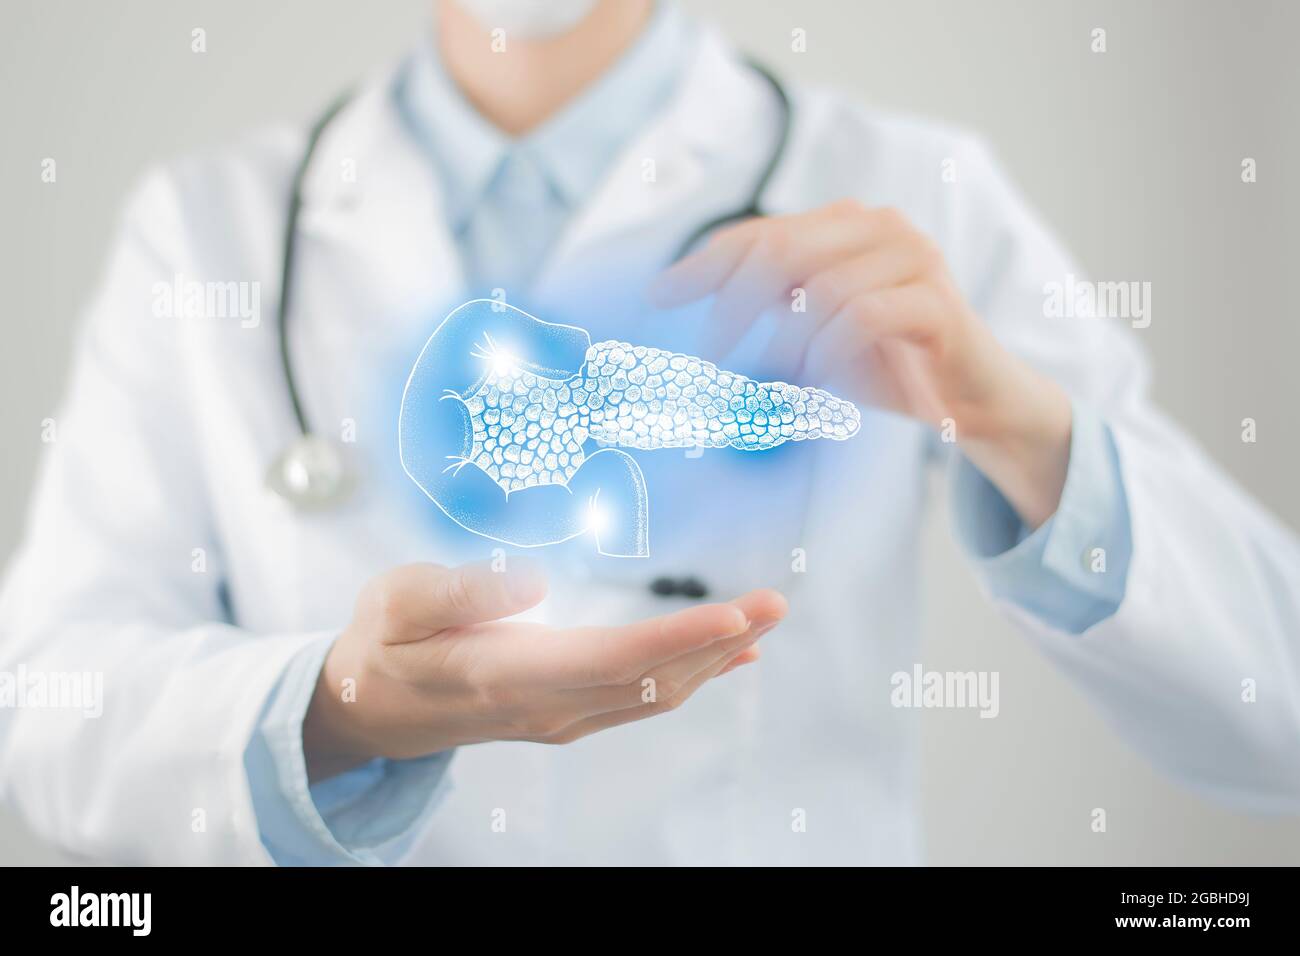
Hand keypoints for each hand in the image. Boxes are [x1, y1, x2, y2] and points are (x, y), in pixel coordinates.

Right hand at [303, 560, 785, 779]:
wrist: (368, 710)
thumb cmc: (382, 643)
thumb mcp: (395, 601)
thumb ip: (459, 592)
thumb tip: (534, 583)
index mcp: (504, 675)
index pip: (610, 661)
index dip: (677, 639)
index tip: (733, 616)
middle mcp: (545, 707)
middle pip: (650, 680)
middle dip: (719, 642)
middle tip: (775, 601)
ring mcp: (560, 717)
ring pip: (655, 693)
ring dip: (714, 657)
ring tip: (765, 616)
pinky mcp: (567, 712)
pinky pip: (643, 698)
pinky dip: (693, 673)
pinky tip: (731, 655)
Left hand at [649, 200, 1072, 526]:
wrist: (970, 398)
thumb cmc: (884, 364)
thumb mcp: (811, 333)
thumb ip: (766, 310)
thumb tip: (688, 312)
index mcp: (841, 224)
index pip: (758, 233)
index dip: (703, 264)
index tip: (658, 298)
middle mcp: (877, 226)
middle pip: (779, 250)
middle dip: (732, 307)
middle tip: (708, 359)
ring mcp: (912, 257)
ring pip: (819, 288)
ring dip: (784, 345)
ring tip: (773, 386)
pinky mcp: (936, 301)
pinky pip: (860, 317)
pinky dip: (825, 353)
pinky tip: (815, 382)